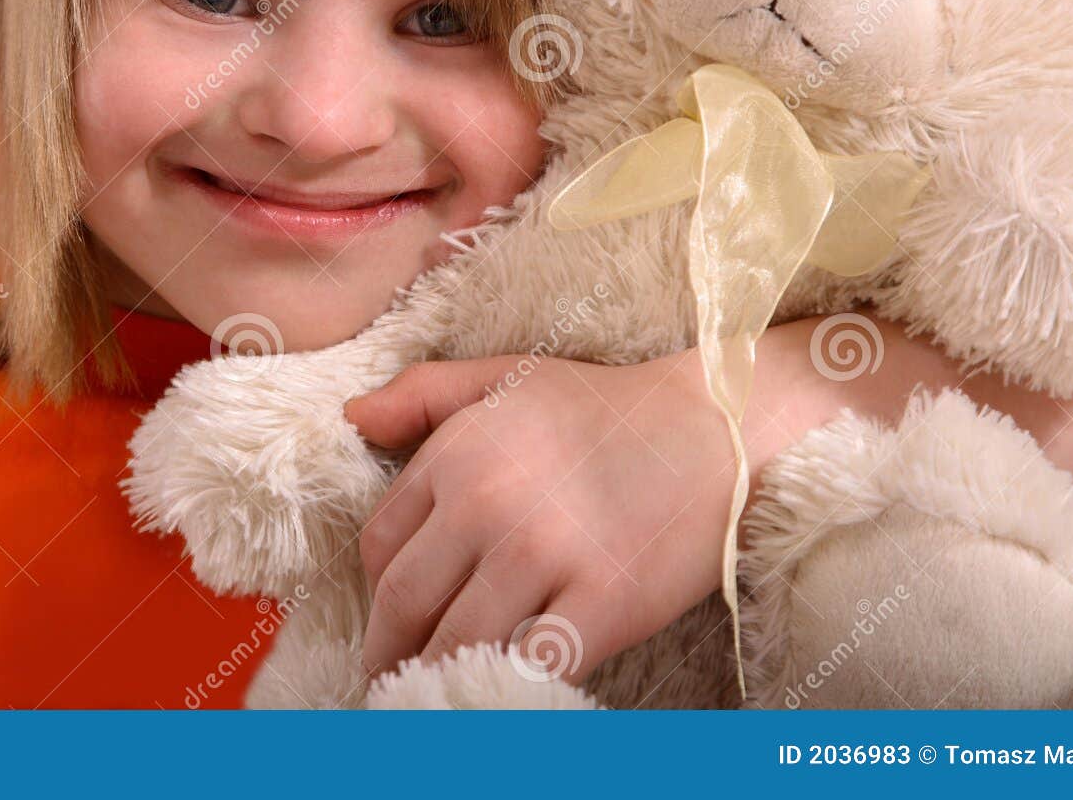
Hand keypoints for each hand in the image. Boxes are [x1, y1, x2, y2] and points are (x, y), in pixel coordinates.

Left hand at [344, 345, 823, 682]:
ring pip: (457, 643)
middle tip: (389, 676)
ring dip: (434, 679)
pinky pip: (531, 666)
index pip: (382, 545)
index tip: (391, 617)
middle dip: (389, 650)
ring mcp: (546, 554)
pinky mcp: (603, 602)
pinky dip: (503, 687)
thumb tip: (352, 419)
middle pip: (405, 603)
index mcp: (460, 452)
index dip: (377, 589)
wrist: (719, 426)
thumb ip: (424, 393)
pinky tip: (496, 693)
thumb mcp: (508, 377)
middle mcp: (489, 501)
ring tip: (431, 695)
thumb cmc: (607, 406)